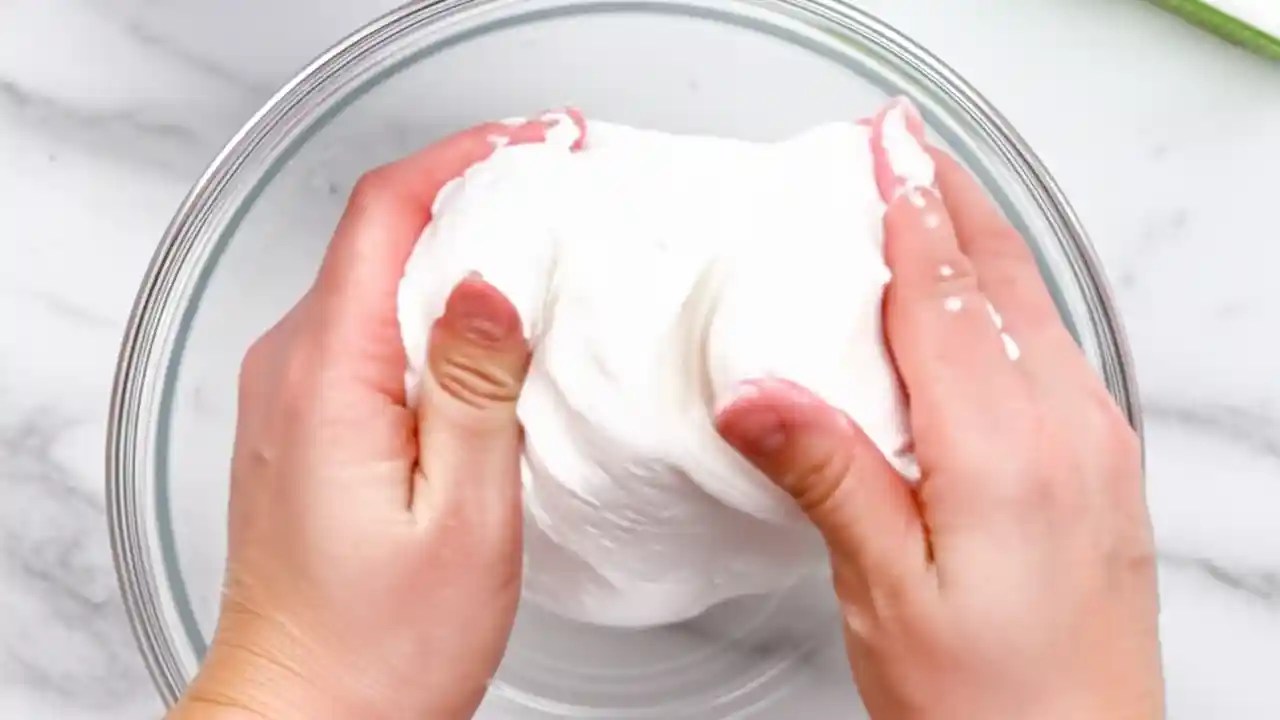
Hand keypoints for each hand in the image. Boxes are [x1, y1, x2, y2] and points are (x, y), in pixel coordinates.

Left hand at [170, 113, 584, 719]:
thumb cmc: (377, 649)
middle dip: (471, 196)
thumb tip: (491, 285)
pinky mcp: (305, 423)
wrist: (303, 717)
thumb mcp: (461, 518)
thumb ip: (473, 391)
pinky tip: (486, 332)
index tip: (538, 146)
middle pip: (378, 235)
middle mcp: (291, 372)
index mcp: (327, 377)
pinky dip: (429, 307)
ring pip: (374, 281)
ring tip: (540, 250)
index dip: (464, 160)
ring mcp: (291, 396)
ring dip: (455, 252)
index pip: (384, 213)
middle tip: (559, 189)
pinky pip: (365, 331)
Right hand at [715, 100, 1163, 719]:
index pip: (944, 299)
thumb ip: (830, 477)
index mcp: (1004, 454)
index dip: (908, 214)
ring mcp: (1096, 446)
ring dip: (978, 246)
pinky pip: (1051, 350)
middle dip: (950, 204)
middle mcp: (1067, 432)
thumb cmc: (988, 705)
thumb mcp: (886, 594)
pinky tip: (974, 307)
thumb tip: (757, 392)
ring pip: (1032, 309)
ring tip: (928, 206)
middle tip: (902, 151)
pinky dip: (1004, 303)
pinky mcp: (1102, 466)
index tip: (882, 150)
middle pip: (1001, 282)